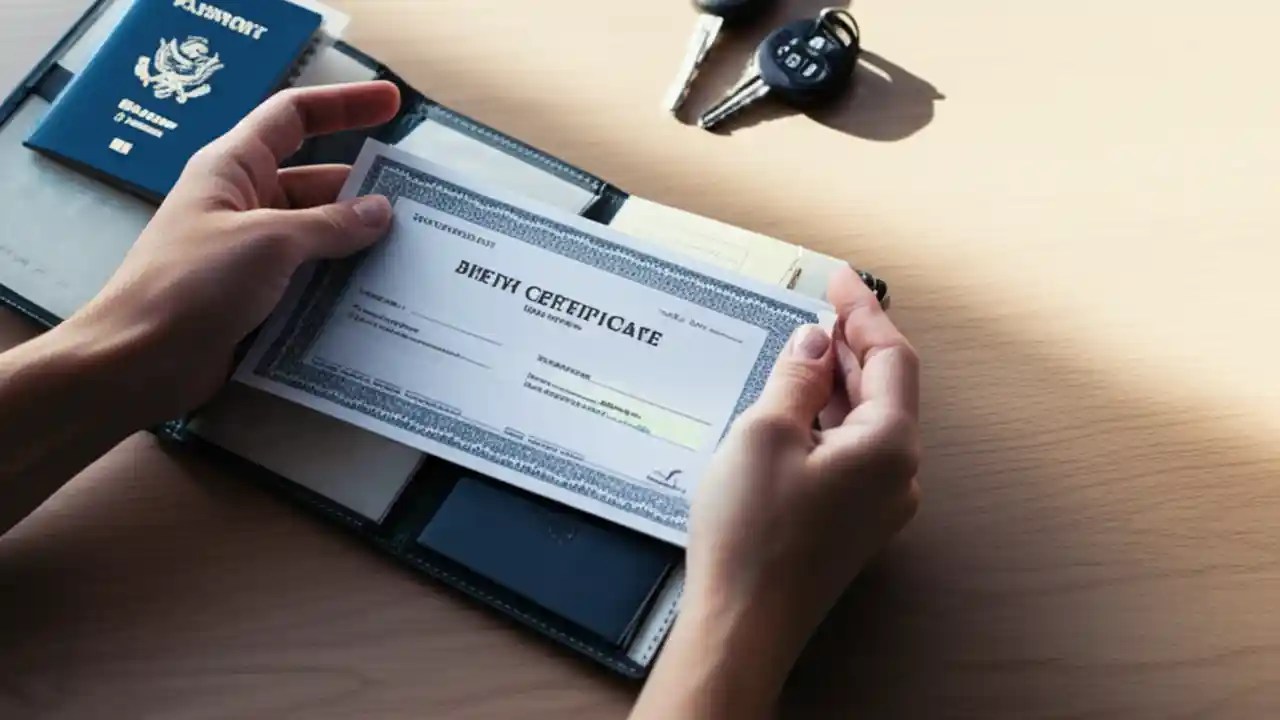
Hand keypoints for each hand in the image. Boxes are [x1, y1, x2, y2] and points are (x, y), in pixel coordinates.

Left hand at [66, 81, 400, 423]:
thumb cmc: (191, 284)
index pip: (294, 117)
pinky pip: (311, 282)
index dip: (344, 105)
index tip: (394, 105)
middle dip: (366, 193)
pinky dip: (343, 286)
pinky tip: (383, 300)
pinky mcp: (258, 299)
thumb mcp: (268, 242)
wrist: (137, 361)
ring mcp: (252, 254)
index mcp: (233, 168)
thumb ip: (329, 225)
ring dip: (360, 246)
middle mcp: (244, 204)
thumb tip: (381, 212)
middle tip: (424, 209)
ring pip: (320, 238)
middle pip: (317, 184)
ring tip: (416, 258)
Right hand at [632, 265, 919, 718]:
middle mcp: (897, 474)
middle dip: (851, 344)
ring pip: (866, 422)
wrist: (742, 623)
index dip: (864, 310)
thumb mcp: (766, 433)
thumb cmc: (753, 532)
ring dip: (836, 382)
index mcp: (889, 444)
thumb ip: (797, 378)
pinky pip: (850, 453)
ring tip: (799, 350)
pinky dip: (827, 420)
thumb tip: (815, 342)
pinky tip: (793, 409)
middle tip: (817, 306)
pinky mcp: (850, 524)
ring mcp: (877, 504)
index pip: (892, 356)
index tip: (838, 277)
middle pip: (885, 388)